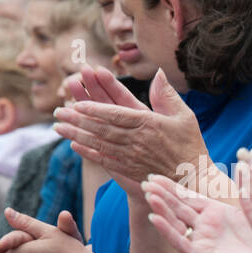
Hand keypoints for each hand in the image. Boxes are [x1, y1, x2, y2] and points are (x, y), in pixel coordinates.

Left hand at [53, 68, 216, 196]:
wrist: (193, 179)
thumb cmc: (190, 145)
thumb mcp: (184, 116)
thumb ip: (167, 95)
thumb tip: (158, 73)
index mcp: (148, 124)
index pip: (117, 114)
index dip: (96, 109)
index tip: (78, 103)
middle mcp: (137, 141)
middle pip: (102, 128)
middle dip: (78, 120)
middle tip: (58, 112)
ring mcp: (131, 157)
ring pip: (99, 143)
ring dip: (77, 134)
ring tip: (58, 127)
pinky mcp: (130, 170)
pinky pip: (105, 160)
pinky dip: (89, 152)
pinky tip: (75, 145)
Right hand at [142, 174, 251, 252]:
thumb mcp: (248, 210)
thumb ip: (240, 190)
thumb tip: (241, 165)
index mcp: (213, 213)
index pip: (187, 197)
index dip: (171, 186)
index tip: (153, 175)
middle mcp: (204, 227)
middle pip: (178, 207)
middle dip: (162, 194)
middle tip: (144, 181)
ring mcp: (202, 242)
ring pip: (176, 223)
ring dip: (162, 209)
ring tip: (148, 195)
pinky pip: (181, 243)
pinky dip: (168, 231)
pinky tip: (155, 219)